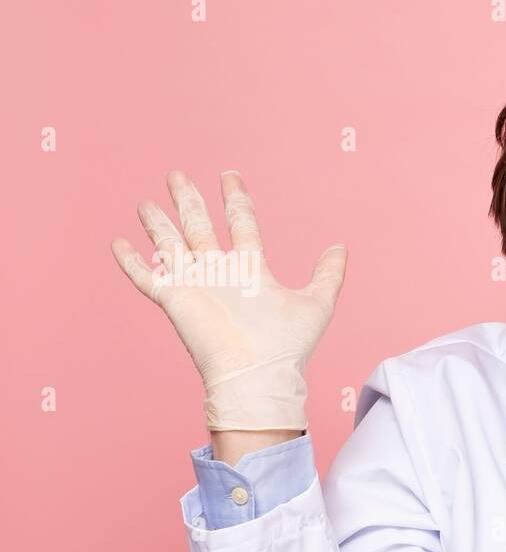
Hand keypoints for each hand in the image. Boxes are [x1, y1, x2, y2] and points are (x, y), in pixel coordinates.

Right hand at [111, 170, 346, 430]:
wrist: (258, 376)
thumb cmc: (287, 347)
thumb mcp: (317, 303)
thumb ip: (329, 274)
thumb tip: (342, 246)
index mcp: (251, 269)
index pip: (241, 224)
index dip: (236, 199)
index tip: (230, 176)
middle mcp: (221, 273)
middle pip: (199, 226)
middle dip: (189, 200)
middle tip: (177, 175)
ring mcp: (196, 286)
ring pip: (171, 245)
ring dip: (158, 223)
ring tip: (146, 202)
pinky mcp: (174, 301)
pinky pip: (147, 278)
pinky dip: (132, 262)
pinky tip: (118, 243)